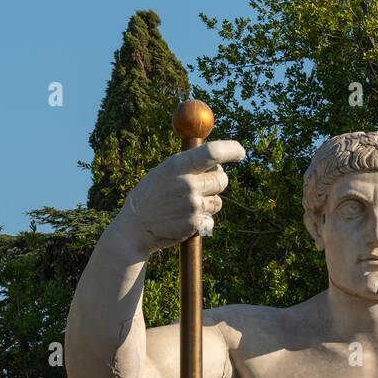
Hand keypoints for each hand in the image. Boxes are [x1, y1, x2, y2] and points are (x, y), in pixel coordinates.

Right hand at [118, 139, 245, 254]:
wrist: (136, 227)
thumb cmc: (151, 196)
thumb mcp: (164, 172)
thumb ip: (188, 165)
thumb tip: (216, 160)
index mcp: (178, 165)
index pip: (212, 152)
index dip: (230, 150)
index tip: (241, 152)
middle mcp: (188, 184)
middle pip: (222, 179)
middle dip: (217, 181)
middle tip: (204, 186)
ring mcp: (193, 205)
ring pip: (218, 201)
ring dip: (209, 203)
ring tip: (187, 206)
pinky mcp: (196, 224)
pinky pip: (211, 219)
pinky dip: (203, 220)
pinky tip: (185, 219)